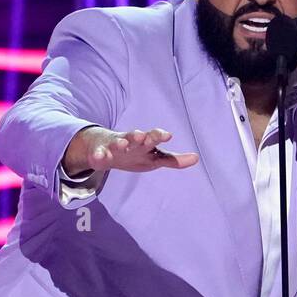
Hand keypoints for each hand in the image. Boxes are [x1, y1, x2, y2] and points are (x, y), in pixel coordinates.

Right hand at [63, 126, 199, 174]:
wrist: (103, 148)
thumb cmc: (134, 153)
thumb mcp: (154, 158)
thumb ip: (173, 160)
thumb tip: (197, 158)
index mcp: (145, 144)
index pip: (154, 138)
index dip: (159, 136)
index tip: (168, 136)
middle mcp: (131, 142)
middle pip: (137, 137)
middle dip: (142, 136)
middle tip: (144, 136)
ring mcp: (114, 146)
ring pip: (118, 143)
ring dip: (121, 142)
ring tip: (123, 144)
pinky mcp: (100, 153)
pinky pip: (99, 154)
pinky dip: (99, 155)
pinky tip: (99, 157)